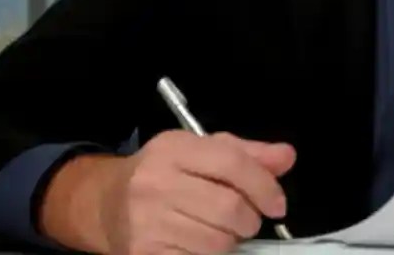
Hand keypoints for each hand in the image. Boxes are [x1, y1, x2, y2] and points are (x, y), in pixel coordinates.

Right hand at [97, 130, 295, 254]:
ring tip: (219, 231)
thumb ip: (246, 153)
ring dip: (230, 241)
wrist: (106, 203)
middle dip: (249, 220)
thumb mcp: (200, 151)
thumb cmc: (163, 173)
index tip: (278, 205)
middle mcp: (155, 183)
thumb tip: (287, 157)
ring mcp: (147, 222)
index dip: (264, 185)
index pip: (232, 162)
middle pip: (229, 208)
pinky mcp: (144, 253)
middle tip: (246, 221)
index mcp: (174, 148)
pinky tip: (200, 245)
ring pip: (217, 242)